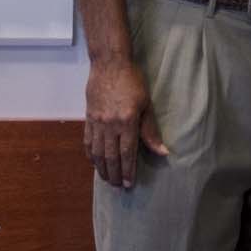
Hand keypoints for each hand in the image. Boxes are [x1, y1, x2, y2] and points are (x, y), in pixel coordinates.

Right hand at [84, 59, 169, 190]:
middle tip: (119, 186)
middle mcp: (110, 125)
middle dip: (115, 174)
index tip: (130, 183)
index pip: (127, 153)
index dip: (129, 170)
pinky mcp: (88, 117)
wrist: (109, 63)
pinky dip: (91, 154)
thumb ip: (151, 131)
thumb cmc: (132, 81)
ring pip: (97, 152)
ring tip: (107, 179)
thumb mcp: (146, 105)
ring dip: (102, 168)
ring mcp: (97, 122)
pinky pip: (88, 140)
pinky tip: (94, 162)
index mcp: (127, 122)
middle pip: (111, 156)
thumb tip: (162, 152)